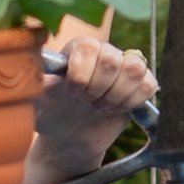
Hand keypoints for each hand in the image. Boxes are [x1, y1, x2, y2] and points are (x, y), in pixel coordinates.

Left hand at [32, 19, 157, 164]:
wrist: (70, 136)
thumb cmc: (52, 114)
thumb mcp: (36, 101)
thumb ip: (35, 85)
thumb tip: (36, 75)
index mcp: (78, 48)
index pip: (88, 47)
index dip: (81, 74)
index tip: (72, 93)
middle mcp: (103, 51)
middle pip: (113, 60)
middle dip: (99, 88)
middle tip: (88, 102)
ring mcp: (124, 67)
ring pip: (135, 69)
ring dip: (118, 95)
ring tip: (103, 107)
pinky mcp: (141, 83)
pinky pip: (149, 85)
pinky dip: (133, 101)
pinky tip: (117, 110)